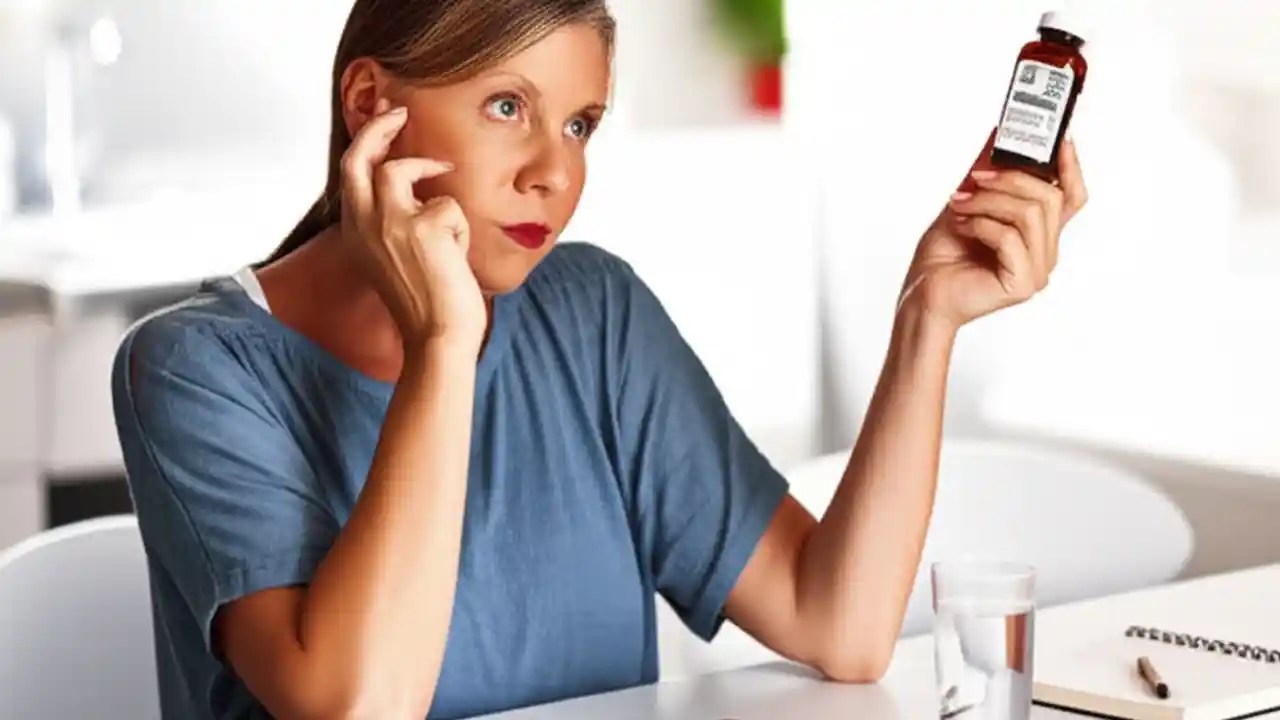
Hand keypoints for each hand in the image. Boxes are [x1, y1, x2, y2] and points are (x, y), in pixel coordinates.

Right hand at [340, 98, 486, 351]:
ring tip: (447, 224)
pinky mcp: (423, 226)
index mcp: (355, 233)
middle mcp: (364, 224)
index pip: (351, 174)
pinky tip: (456, 258)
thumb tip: (418, 187)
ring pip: (402, 169)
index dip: (367, 142)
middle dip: (378, 126)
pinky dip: (460, 228)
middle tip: (399, 111)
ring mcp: (390, 222)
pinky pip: (449, 205)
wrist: (438, 337)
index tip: (384, 120)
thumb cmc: (426, 304)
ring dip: (429, 182)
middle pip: (360, 156)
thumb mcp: (397, 259)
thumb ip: (395, 224)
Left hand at [899, 129, 1087, 330]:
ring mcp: (1037, 270)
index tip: (1059, 138)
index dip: (1070, 166)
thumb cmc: (943, 255)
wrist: (922, 295)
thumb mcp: (965, 202)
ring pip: (1030, 213)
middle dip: (1010, 179)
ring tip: (959, 204)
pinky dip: (980, 224)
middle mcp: (1045, 252)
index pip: (1070, 197)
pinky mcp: (1022, 283)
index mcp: (1038, 233)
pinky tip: (959, 226)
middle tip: (975, 177)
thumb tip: (999, 133)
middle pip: (1050, 197)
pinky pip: (1009, 237)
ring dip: (989, 201)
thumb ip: (987, 172)